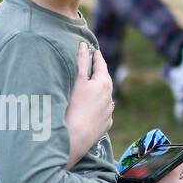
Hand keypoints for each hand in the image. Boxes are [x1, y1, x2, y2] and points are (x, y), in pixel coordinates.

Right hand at [64, 41, 113, 166]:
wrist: (75, 138)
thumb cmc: (74, 107)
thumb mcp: (77, 80)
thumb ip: (81, 61)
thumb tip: (84, 45)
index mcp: (103, 84)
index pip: (101, 65)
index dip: (97, 57)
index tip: (95, 50)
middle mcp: (109, 98)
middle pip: (106, 81)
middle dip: (100, 72)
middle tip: (96, 65)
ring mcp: (108, 113)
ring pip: (106, 97)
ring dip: (101, 90)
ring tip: (95, 87)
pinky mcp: (104, 125)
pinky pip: (104, 112)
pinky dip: (100, 106)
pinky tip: (95, 108)